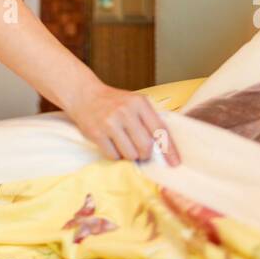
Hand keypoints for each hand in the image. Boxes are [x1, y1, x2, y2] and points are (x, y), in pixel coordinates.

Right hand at [66, 83, 181, 165]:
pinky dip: (115, 154)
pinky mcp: (97, 133)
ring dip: (129, 154)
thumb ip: (148, 121)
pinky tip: (111, 143)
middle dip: (145, 154)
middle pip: (145, 147)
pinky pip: (113, 156)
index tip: (175, 162)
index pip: (159, 130)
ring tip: (123, 143)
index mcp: (139, 103)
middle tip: (141, 151)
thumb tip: (164, 149)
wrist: (84, 95)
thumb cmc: (114, 102)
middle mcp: (125, 111)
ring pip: (130, 154)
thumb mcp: (134, 103)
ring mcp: (110, 122)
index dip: (169, 149)